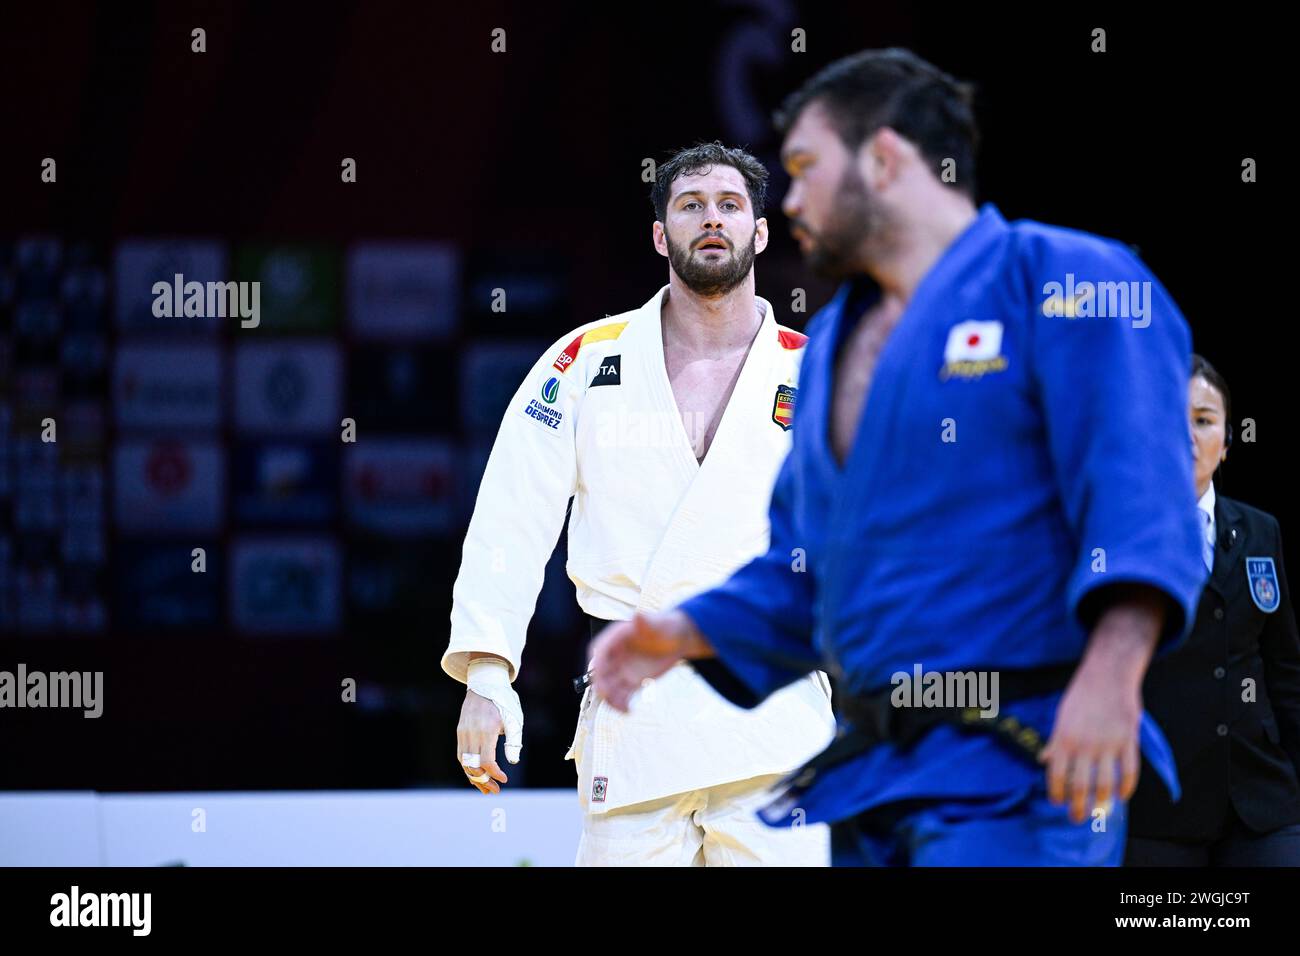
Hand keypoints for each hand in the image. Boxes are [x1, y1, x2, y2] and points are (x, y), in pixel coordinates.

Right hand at [456, 689, 509, 793]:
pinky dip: (468, 766)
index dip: (494, 774)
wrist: (485, 682)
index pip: (486, 761)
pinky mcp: (460, 731)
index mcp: (487, 730)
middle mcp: (472, 732)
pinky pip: (461, 754)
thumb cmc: (504, 701)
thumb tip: (513, 762)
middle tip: (495, 791)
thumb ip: (514, 741)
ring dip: (473, 777)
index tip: (504, 780)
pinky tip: (477, 774)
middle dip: (484, 781)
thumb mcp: (515, 719)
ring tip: (485, 788)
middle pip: (473, 766)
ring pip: (464, 762)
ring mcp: (463, 732)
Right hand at [588, 610, 709, 711]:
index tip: (598, 672)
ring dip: (610, 697)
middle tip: (604, 694)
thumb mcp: (658, 623)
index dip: (597, 661)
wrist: (679, 639)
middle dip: (600, 683)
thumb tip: (637, 615)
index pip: (600, 649)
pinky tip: (627, 710)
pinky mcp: (632, 681)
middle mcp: (616, 654)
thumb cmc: (667, 626)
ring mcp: (623, 669)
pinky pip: (622, 694)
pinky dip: (621, 703)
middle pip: (601, 670)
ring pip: (609, 685)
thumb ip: (646, 621)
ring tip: (620, 707)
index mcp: (617, 637)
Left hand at [1040, 665, 1141, 824]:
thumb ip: (1055, 741)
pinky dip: (1126, 788)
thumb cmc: (1081, 695)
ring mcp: (1108, 744)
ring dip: (1102, 803)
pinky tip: (1122, 796)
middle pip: (1080, 785)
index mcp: (1064, 738)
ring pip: (1105, 784)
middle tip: (1076, 818)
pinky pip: (1129, 771)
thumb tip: (1044, 760)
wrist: (1107, 674)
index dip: (1057, 792)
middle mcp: (1085, 745)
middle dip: (1077, 807)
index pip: (1057, 774)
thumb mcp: (1061, 716)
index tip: (1058, 802)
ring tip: (1099, 812)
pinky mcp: (1129, 741)